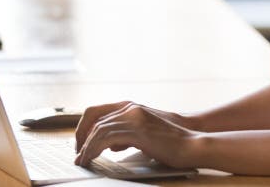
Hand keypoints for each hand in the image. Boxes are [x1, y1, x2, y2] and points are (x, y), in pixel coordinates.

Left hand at [74, 100, 199, 167]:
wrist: (191, 143)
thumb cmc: (171, 141)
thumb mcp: (146, 133)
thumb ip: (128, 134)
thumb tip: (113, 145)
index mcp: (132, 107)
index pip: (97, 111)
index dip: (83, 126)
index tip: (79, 143)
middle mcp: (131, 109)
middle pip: (95, 120)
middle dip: (81, 139)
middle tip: (78, 155)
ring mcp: (135, 118)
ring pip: (99, 130)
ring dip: (86, 147)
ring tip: (82, 161)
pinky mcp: (138, 131)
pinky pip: (107, 138)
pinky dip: (94, 149)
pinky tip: (92, 158)